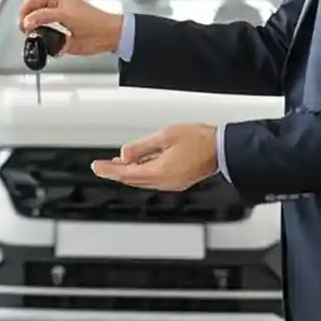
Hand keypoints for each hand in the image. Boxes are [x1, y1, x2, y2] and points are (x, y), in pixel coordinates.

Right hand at [18, 0, 122, 56]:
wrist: (109, 35)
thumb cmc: (94, 22)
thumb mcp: (64, 15)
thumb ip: (43, 17)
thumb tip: (28, 21)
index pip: (31, 3)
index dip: (24, 14)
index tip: (23, 26)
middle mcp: (56, 5)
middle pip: (32, 12)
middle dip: (28, 22)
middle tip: (27, 32)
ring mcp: (59, 16)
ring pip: (38, 22)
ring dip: (35, 30)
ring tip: (36, 36)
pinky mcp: (64, 29)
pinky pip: (47, 32)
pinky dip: (45, 36)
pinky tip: (47, 41)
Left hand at [91, 123, 218, 190]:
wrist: (223, 148)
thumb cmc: (199, 139)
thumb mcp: (165, 136)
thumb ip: (141, 147)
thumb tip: (124, 155)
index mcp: (161, 171)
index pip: (127, 173)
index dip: (109, 170)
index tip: (97, 166)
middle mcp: (165, 182)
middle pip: (133, 179)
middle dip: (116, 172)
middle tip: (102, 166)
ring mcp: (172, 183)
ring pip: (142, 180)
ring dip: (128, 173)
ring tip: (116, 164)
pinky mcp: (178, 181)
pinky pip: (153, 179)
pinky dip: (141, 172)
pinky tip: (138, 165)